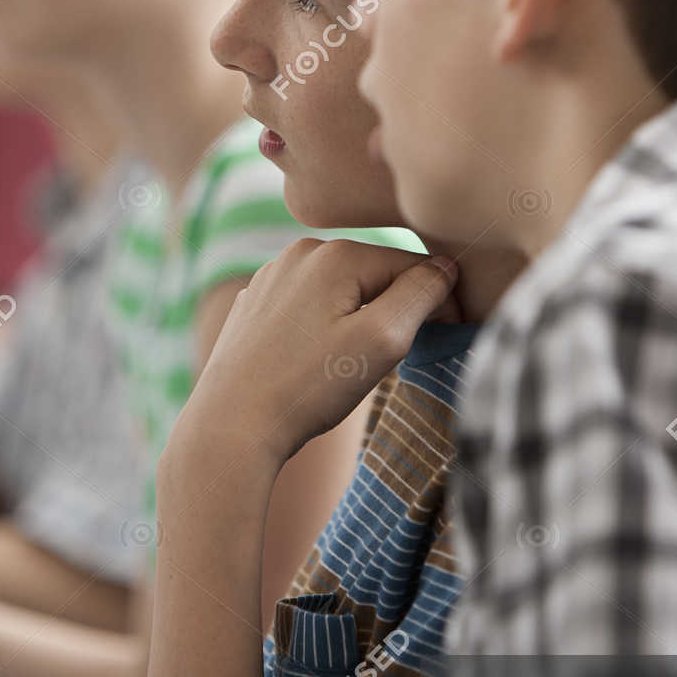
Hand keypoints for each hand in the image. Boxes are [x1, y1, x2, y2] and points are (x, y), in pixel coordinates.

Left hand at [180, 238, 457, 463]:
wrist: (230, 423)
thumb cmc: (308, 386)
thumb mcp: (382, 341)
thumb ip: (421, 295)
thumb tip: (446, 268)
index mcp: (335, 253)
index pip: (414, 264)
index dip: (439, 302)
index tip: (443, 340)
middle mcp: (300, 252)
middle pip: (376, 274)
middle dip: (396, 310)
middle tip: (390, 359)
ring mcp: (272, 276)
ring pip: (342, 290)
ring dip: (361, 319)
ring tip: (348, 365)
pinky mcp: (255, 304)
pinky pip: (308, 305)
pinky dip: (325, 327)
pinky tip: (315, 363)